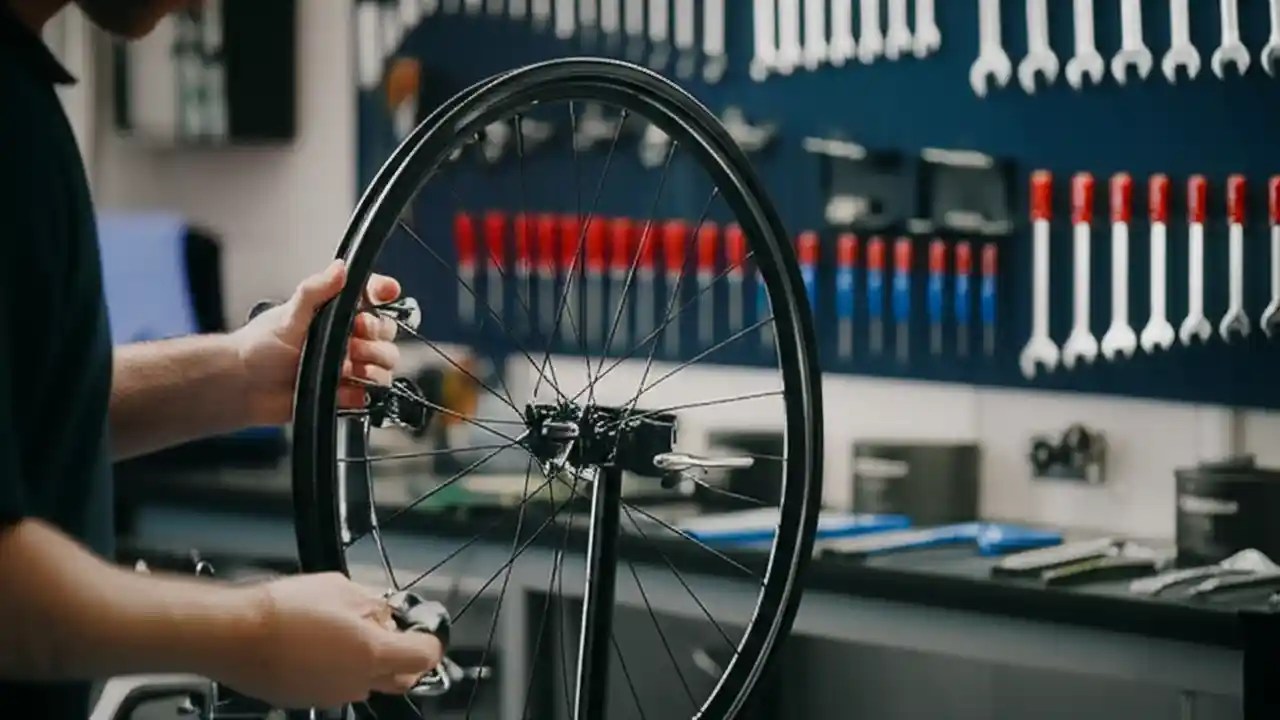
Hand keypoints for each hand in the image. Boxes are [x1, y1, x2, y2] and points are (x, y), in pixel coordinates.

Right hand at [223, 572, 442, 708]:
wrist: (234, 636)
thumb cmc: (282, 610)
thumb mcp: (340, 588)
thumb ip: (371, 604)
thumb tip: (383, 614)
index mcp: (372, 653)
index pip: (424, 657)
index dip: (429, 640)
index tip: (424, 630)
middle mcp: (357, 681)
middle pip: (402, 678)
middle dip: (405, 657)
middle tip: (391, 632)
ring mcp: (332, 695)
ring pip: (368, 683)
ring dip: (369, 663)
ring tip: (345, 633)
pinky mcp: (308, 700)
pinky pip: (337, 686)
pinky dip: (339, 670)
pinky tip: (319, 647)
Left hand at [232, 260, 403, 424]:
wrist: (244, 387)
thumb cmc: (259, 347)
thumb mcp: (289, 314)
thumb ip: (316, 291)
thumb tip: (341, 267)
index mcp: (335, 312)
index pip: (372, 296)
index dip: (383, 293)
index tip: (387, 294)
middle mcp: (346, 337)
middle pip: (386, 334)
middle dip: (376, 340)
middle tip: (354, 342)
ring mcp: (348, 365)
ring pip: (385, 365)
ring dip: (372, 368)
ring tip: (347, 369)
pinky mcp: (346, 393)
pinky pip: (369, 395)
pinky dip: (358, 394)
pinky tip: (340, 389)